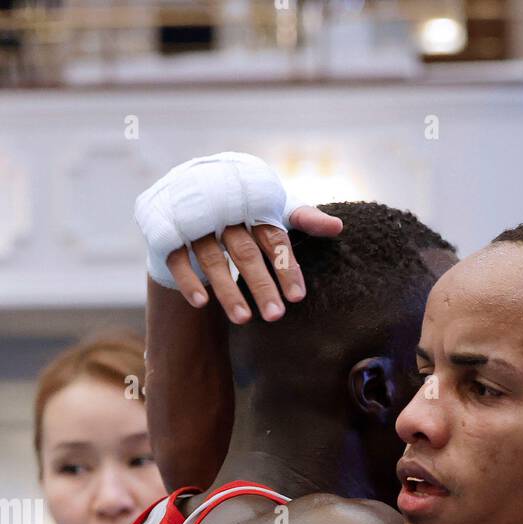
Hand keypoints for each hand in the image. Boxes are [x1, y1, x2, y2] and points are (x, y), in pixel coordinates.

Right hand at [134, 151, 342, 320]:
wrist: (190, 190)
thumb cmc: (243, 207)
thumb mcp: (273, 208)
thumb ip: (303, 218)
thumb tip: (338, 227)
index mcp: (252, 205)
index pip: (273, 236)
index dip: (285, 266)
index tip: (297, 298)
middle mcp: (223, 213)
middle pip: (244, 250)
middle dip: (261, 283)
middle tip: (276, 316)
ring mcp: (195, 224)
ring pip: (212, 257)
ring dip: (227, 289)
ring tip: (244, 319)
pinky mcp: (169, 236)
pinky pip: (178, 259)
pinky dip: (189, 280)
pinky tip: (202, 305)